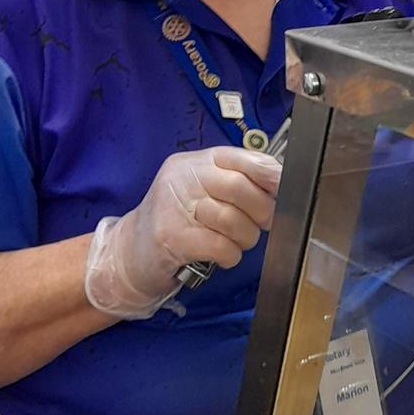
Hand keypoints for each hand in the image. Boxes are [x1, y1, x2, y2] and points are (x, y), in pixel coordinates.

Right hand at [85, 147, 281, 318]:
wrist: (128, 252)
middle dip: (262, 211)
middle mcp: (184, 177)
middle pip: (241, 188)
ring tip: (236, 242)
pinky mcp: (171, 237)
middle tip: (263, 224)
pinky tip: (223, 256)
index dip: (271, 175)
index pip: (244, 158)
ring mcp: (175, 206)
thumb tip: (281, 184)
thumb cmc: (176, 220)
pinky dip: (230, 255)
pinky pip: (220, 245)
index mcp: (197, 161)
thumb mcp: (203, 191)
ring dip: (245, 237)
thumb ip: (237, 183)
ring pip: (233, 220)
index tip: (285, 191)